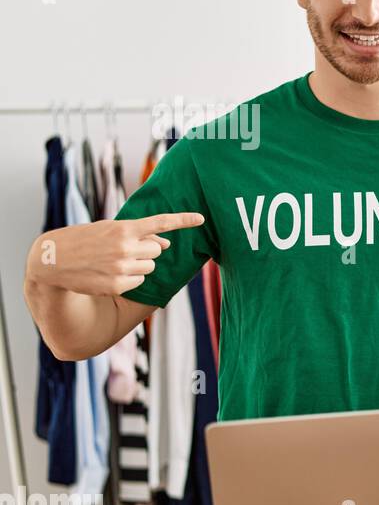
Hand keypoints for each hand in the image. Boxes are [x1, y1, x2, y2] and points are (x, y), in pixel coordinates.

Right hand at [26, 212, 204, 296]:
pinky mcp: (117, 285)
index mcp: (123, 228)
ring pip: (150, 268)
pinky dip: (130, 279)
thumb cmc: (83, 240)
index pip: (160, 223)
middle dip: (145, 250)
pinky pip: (139, 283)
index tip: (201, 219)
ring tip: (113, 261)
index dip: (183, 220)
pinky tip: (109, 274)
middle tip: (121, 250)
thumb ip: (139, 235)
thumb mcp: (108, 230)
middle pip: (157, 250)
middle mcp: (125, 248)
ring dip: (138, 265)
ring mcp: (122, 268)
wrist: (51, 260)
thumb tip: (167, 244)